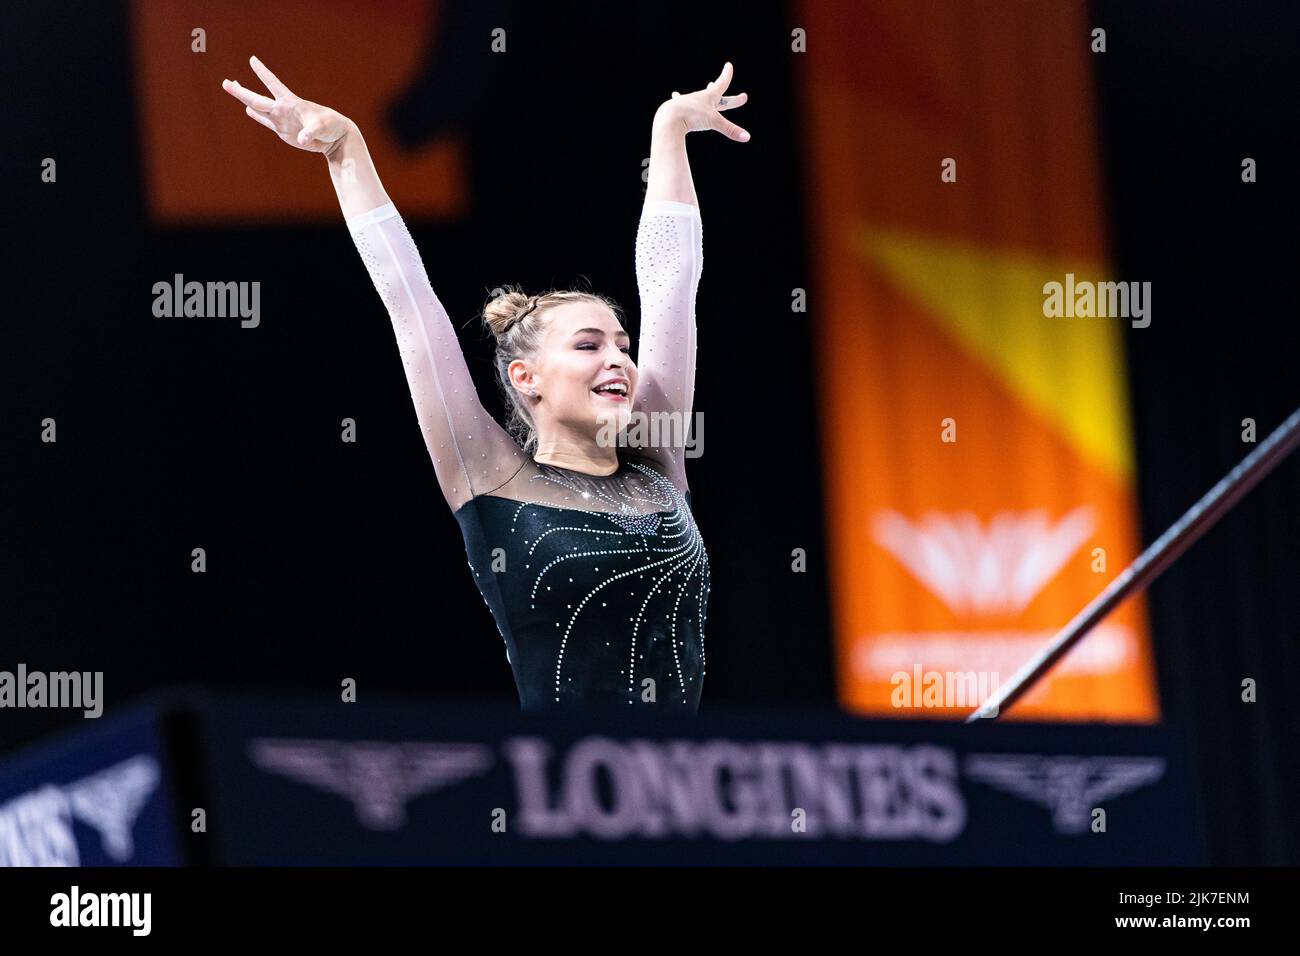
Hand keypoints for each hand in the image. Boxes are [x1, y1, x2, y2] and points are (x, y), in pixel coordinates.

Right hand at [221, 55, 351, 154]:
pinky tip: (247, 111)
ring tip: (231, 86)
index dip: (263, 73)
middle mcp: (282, 109)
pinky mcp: (282, 131)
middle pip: (257, 99)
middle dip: (241, 91)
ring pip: (258, 108)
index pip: (274, 84)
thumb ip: (310, 132)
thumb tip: (301, 139)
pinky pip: (266, 122)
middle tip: (225, 82)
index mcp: (291, 103)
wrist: (334, 136)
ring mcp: (281, 120)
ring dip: (244, 99)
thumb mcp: (321, 128)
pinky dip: (256, 116)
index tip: (253, 59)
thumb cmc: (330, 126)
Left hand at [658, 61, 749, 141]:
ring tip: (708, 86)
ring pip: (699, 97)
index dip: (726, 75)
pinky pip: (680, 103)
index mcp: (709, 96)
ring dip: (706, 94)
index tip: (728, 65)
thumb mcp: (714, 122)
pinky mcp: (677, 109)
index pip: (722, 83)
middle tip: (740, 96)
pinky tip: (675, 95)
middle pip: (717, 96)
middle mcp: (699, 98)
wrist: (669, 117)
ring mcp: (688, 103)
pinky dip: (679, 100)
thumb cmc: (692, 116)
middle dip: (730, 98)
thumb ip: (730, 130)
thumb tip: (747, 138)